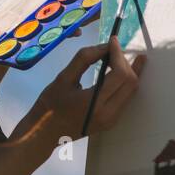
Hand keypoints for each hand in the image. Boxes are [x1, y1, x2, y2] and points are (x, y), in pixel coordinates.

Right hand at [13, 35, 145, 153]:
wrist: (43, 134)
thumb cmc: (49, 106)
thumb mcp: (63, 78)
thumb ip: (84, 59)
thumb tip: (104, 46)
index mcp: (95, 102)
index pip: (120, 74)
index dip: (119, 54)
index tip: (113, 40)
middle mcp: (109, 113)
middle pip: (130, 82)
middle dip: (126, 62)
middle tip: (114, 48)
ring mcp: (112, 120)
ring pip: (131, 91)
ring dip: (129, 71)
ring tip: (120, 56)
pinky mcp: (111, 122)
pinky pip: (125, 98)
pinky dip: (124, 82)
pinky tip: (118, 71)